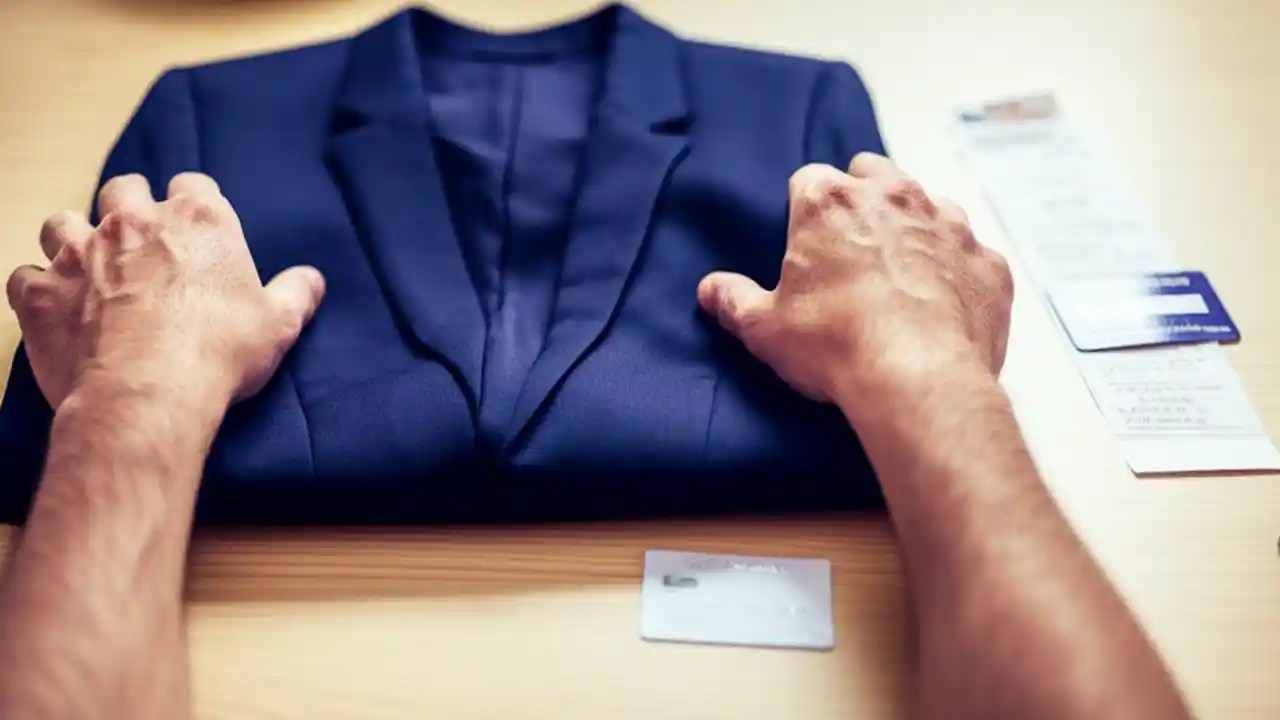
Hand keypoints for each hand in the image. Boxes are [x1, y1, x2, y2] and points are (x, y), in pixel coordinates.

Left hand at [6, 172, 324, 410]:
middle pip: (123, 188)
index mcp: (199, 220)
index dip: (195, 203)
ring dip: (73, 239)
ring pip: (62, 222)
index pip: (193, 184)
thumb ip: (296, 293)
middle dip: (129, 208)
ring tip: (88, 267)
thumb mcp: (278, 324)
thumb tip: (313, 279)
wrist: (150, 394)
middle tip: (141, 242)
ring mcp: (81, 254)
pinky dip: (36, 289)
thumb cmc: (220, 354)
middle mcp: (134, 222)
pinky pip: (24, 277)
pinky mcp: (42, 293)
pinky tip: (53, 307)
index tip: (198, 229)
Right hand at [698, 153, 1011, 407]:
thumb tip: (710, 289)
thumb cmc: (835, 346)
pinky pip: (971, 254)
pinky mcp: (988, 262)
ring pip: (929, 204)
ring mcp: (950, 224)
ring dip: (914, 228)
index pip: (809, 179)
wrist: (919, 381)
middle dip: (862, 198)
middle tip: (850, 249)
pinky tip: (941, 306)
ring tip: (898, 277)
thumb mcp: (765, 328)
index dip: (804, 210)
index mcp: (830, 202)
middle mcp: (894, 196)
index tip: (806, 243)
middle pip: (873, 172)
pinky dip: (957, 271)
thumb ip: (734, 301)